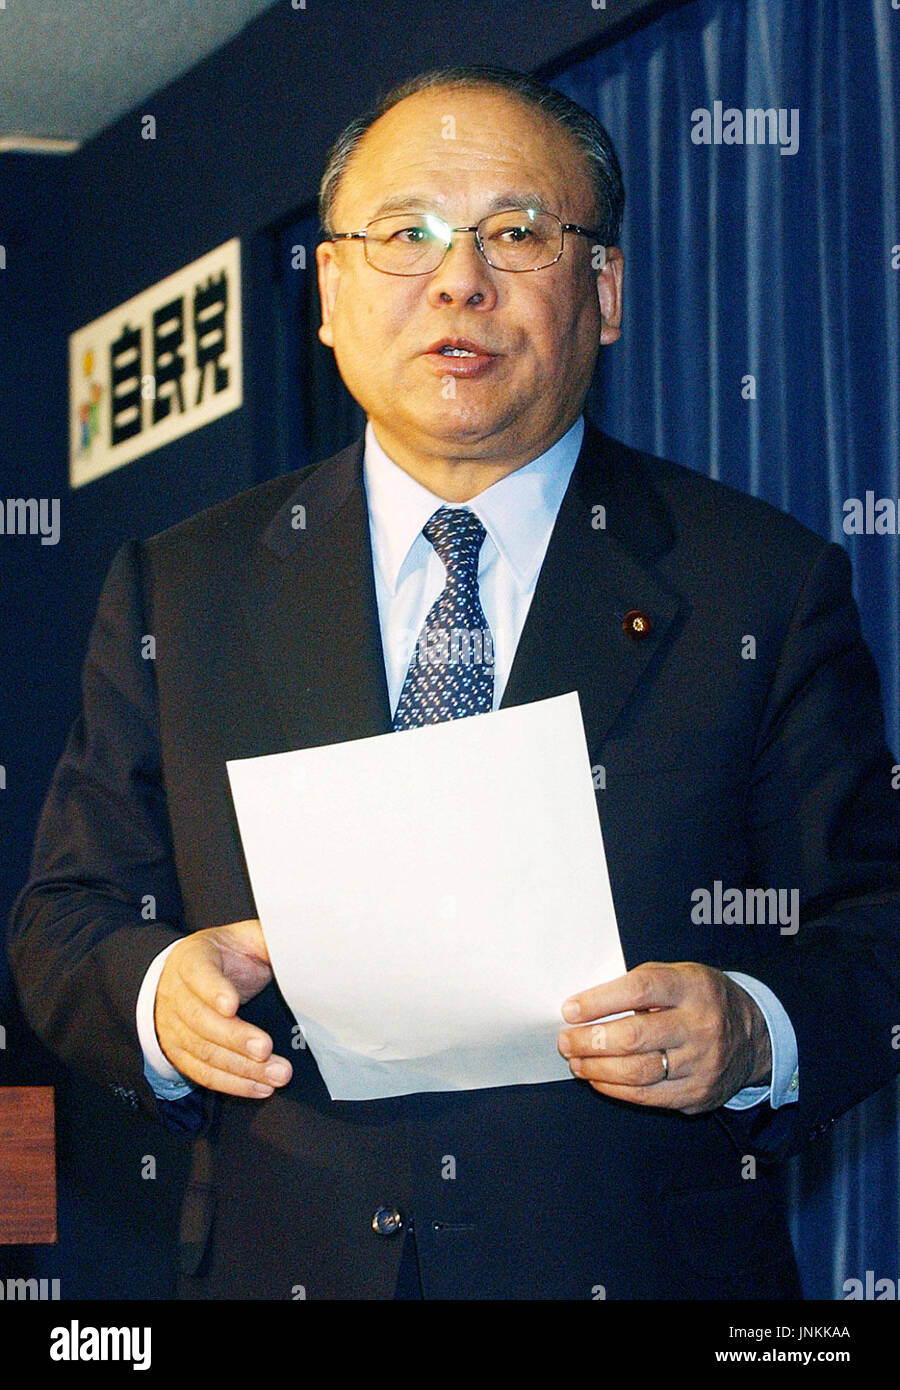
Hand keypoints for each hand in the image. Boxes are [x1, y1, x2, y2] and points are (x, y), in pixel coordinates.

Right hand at [155, 918, 292, 1097]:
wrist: (184, 977)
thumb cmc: (223, 957)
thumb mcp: (243, 938)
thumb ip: (267, 940)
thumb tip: (300, 947)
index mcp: (191, 959)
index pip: (198, 973)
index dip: (213, 989)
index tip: (232, 1004)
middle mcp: (176, 995)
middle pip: (200, 1020)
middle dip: (235, 1038)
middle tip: (266, 1049)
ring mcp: (174, 1027)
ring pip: (204, 1051)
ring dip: (242, 1068)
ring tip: (276, 1074)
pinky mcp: (180, 1053)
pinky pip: (203, 1073)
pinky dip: (233, 1084)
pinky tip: (260, 1088)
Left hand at [557, 961, 771, 1113]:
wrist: (753, 1036)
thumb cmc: (701, 999)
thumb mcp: (681, 975)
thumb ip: (642, 984)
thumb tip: (588, 1005)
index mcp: (692, 987)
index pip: (640, 990)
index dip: (599, 1000)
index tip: (570, 1009)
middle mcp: (700, 1025)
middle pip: (635, 1037)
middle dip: (591, 1040)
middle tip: (566, 1040)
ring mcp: (701, 1063)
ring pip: (638, 1072)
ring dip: (596, 1068)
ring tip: (575, 1060)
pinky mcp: (697, 1093)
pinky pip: (647, 1097)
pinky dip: (615, 1089)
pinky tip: (597, 1078)